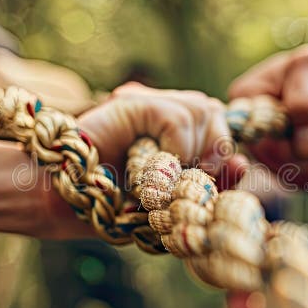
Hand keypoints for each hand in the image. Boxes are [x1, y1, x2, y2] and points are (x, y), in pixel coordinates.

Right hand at [77, 82, 248, 189]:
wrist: (64, 203)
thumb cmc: (114, 205)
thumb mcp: (175, 200)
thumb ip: (209, 184)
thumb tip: (243, 163)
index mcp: (176, 130)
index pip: (222, 127)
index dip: (225, 154)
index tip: (213, 181)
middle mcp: (165, 109)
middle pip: (217, 114)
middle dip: (212, 153)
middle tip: (185, 182)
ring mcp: (148, 102)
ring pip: (203, 112)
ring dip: (190, 154)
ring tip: (162, 178)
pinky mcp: (133, 102)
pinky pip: (177, 119)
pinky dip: (174, 148)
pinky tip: (155, 166)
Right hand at [228, 44, 307, 188]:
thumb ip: (304, 99)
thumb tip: (304, 145)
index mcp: (243, 108)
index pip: (243, 137)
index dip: (273, 135)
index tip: (305, 113)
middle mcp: (252, 141)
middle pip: (282, 159)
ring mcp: (273, 164)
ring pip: (307, 173)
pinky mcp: (297, 178)